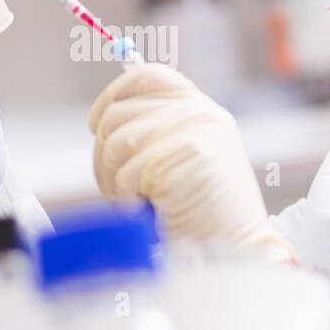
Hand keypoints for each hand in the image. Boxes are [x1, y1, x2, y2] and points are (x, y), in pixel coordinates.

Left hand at [88, 63, 294, 261]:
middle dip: (106, 157)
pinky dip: (130, 199)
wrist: (234, 253)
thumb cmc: (200, 218)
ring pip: (115, 142)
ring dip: (116, 181)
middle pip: (117, 114)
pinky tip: (153, 211)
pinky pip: (128, 172)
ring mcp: (196, 128)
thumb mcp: (180, 163)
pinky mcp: (189, 152)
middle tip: (124, 190)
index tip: (95, 126)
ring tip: (141, 202)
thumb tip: (102, 119)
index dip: (112, 96)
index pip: (145, 76)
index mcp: (201, 109)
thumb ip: (154, 133)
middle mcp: (201, 112)